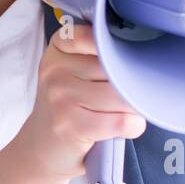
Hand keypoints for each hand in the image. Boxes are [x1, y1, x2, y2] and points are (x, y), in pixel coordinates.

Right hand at [15, 19, 145, 181]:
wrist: (41, 148)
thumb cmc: (68, 107)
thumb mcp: (72, 71)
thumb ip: (97, 55)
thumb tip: (143, 54)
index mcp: (58, 49)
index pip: (96, 35)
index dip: (119, 49)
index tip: (124, 61)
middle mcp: (56, 70)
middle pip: (116, 68)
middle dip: (132, 83)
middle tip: (133, 93)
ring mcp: (61, 98)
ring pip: (122, 95)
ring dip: (135, 107)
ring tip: (127, 111)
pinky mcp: (72, 125)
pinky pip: (122, 120)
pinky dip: (133, 126)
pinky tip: (126, 127)